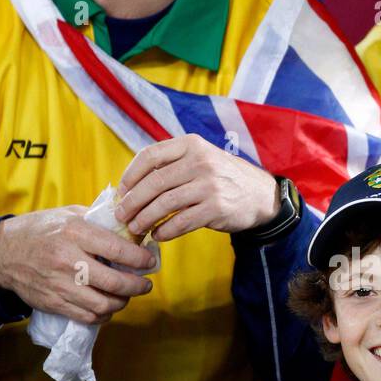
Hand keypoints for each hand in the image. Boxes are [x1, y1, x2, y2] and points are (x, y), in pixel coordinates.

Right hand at [0, 208, 155, 324]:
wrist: (3, 253)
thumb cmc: (41, 229)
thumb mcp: (69, 214)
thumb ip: (99, 220)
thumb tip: (132, 227)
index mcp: (74, 233)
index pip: (117, 249)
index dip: (140, 259)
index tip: (150, 261)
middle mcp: (68, 260)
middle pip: (115, 282)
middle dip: (137, 286)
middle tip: (145, 284)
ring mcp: (60, 284)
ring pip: (103, 304)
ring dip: (122, 302)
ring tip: (126, 295)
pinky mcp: (53, 302)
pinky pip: (88, 316)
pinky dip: (103, 314)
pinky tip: (108, 306)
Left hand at [115, 135, 279, 241]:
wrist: (259, 194)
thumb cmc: (221, 177)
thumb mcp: (200, 158)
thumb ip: (171, 164)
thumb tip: (131, 186)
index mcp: (191, 145)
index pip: (150, 156)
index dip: (130, 175)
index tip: (122, 191)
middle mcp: (200, 161)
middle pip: (154, 182)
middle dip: (132, 202)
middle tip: (122, 215)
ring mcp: (209, 185)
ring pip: (165, 204)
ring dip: (145, 219)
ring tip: (135, 228)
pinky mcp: (216, 208)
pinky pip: (181, 222)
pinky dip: (165, 231)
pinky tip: (158, 235)